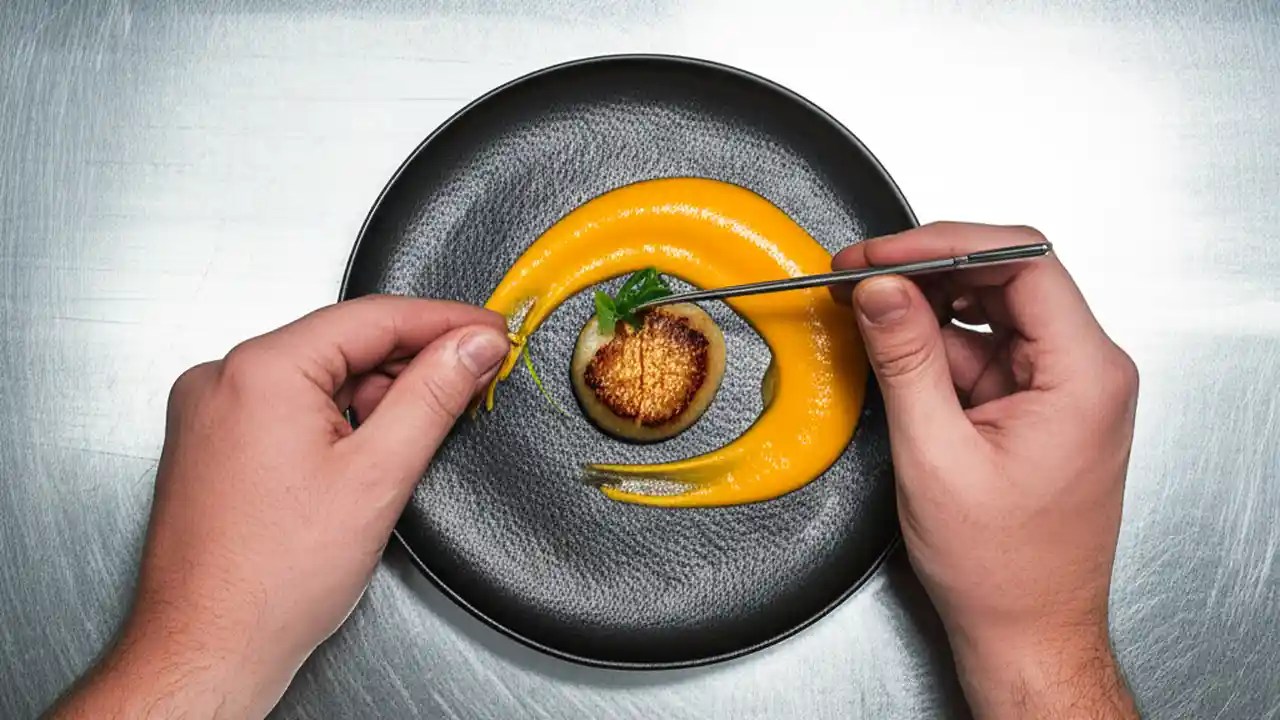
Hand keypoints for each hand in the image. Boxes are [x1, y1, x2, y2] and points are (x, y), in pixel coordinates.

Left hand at [53, 296, 509, 718]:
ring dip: (374, 395)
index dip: (443, 321)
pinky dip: (336, 418)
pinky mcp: (209, 444)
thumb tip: (471, 346)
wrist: (207, 648)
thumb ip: (434, 396)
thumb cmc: (271, 581)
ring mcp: (209, 411)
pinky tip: (368, 450)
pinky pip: (286, 406)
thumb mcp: (378, 474)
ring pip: (316, 377)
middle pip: (342, 344)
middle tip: (473, 377)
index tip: (487, 329)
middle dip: (411, 363)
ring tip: (420, 430)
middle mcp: (222, 379)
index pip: (372, 317)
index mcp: (260, 370)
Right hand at [834, 223, 1138, 718]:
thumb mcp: (936, 454)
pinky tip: (891, 352)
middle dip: (925, 272)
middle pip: (1006, 279)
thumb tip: (879, 289)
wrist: (1027, 632)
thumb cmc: (1003, 569)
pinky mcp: (1035, 406)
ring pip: (988, 314)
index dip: (943, 245)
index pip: (1023, 261)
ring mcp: (1061, 388)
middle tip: (859, 274)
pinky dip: (934, 349)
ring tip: (863, 313)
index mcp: (1086, 373)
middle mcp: (1086, 371)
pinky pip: (982, 353)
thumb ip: (905, 359)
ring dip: (924, 312)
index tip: (881, 254)